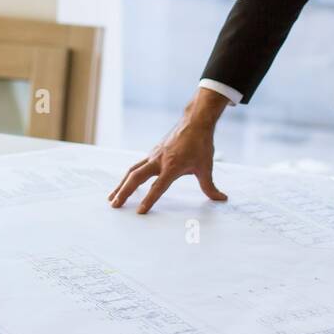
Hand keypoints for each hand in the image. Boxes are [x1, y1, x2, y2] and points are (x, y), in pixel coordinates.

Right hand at [109, 89, 229, 213]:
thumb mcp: (206, 167)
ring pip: (132, 171)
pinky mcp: (152, 152)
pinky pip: (136, 166)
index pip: (157, 187)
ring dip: (121, 185)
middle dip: (124, 192)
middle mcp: (158, 160)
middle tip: (114, 205)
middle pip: (136, 177)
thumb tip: (221, 199)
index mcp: (172, 166)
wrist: (195, 121)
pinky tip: (124, 184)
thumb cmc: (201, 144)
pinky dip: (128, 176)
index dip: (149, 200)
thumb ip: (210, 186)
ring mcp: (153, 155)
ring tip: (112, 198)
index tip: (139, 212)